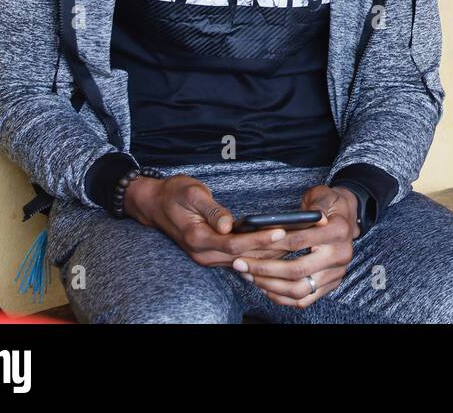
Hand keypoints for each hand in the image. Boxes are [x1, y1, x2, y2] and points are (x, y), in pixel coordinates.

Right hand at [125, 174, 296, 266]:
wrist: (154, 203)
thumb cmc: (174, 193)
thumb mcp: (192, 193)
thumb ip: (212, 210)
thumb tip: (229, 224)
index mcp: (197, 239)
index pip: (235, 244)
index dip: (259, 239)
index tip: (281, 230)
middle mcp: (203, 254)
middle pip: (244, 256)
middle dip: (272, 248)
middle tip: (298, 237)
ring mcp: (207, 257)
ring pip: (244, 259)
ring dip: (269, 252)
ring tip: (295, 240)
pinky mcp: (213, 254)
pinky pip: (239, 256)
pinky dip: (258, 251)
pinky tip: (278, 244)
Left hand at [232, 184, 358, 308]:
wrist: (348, 217)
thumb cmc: (328, 204)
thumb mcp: (321, 196)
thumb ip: (309, 207)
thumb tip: (289, 221)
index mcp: (338, 231)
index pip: (299, 241)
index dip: (272, 244)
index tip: (249, 246)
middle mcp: (340, 254)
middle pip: (297, 270)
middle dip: (264, 269)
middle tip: (240, 264)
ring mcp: (337, 273)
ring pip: (298, 290)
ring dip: (270, 285)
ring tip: (249, 275)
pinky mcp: (331, 284)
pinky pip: (304, 300)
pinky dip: (282, 297)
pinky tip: (265, 287)